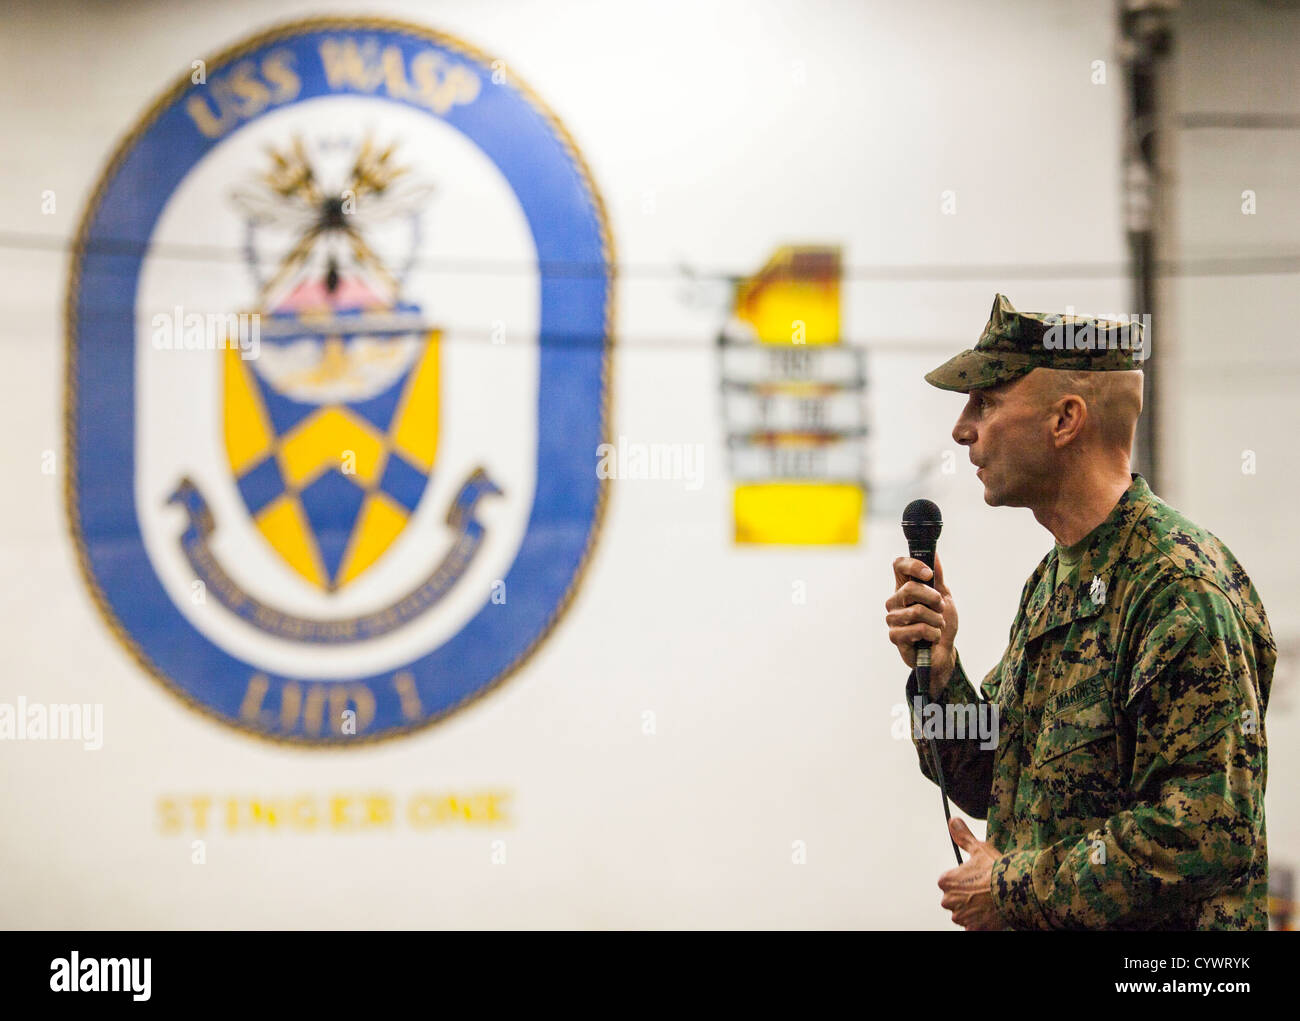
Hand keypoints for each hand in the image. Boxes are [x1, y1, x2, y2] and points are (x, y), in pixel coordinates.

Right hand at [885, 552, 957, 692]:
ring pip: (917, 611)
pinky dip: (932, 634)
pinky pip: (918, 629)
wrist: (942, 652)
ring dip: (936, 620)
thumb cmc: (941, 624)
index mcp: (904, 586)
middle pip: (910, 589)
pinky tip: (931, 638)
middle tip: (941, 608)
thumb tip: (934, 555)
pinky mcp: (895, 636)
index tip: (929, 574)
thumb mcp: (944, 598)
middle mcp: (895, 600)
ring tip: (938, 626)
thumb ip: (938, 578)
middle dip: (933, 599)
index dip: (913, 565)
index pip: (899, 566)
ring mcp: (893, 618)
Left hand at [938, 817, 1010, 930]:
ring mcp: (960, 917)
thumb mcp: (979, 848)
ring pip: (963, 915)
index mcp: (945, 881)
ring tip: (990, 903)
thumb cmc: (996, 869)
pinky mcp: (972, 929)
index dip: (964, 881)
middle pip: (954, 900)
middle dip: (967, 898)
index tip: (977, 880)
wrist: (1015, 891)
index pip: (949, 883)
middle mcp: (948, 900)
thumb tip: (953, 821)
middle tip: (984, 892)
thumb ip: (963, 836)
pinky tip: (991, 915)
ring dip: (973, 911)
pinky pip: (973, 928)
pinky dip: (980, 924)